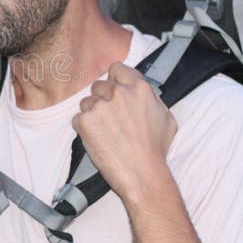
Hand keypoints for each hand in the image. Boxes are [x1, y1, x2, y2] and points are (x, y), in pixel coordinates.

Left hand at [71, 62, 176, 200]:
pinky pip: (77, 118)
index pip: (117, 69)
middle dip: (101, 99)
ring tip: (105, 132)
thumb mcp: (165, 116)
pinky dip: (84, 129)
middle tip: (110, 118)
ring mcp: (100, 106)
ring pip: (86, 102)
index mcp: (139, 88)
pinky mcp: (85, 121)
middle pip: (98, 85)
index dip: (114, 80)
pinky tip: (98, 140)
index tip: (114, 91)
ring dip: (92, 114)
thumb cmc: (156, 149)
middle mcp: (118, 92)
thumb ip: (149, 98)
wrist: (143, 174)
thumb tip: (139, 92)